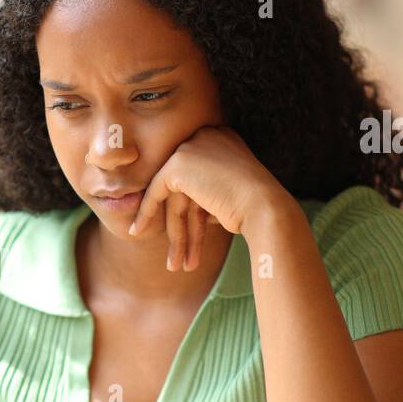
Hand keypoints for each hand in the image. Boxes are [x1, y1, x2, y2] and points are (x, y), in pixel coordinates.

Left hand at [127, 125, 285, 270]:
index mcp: (221, 138)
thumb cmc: (255, 208)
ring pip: (174, 196)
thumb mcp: (227, 195)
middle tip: (178, 258)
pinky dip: (146, 212)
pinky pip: (156, 191)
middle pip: (185, 188)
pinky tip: (137, 231)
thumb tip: (182, 210)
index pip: (197, 176)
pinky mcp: (179, 164)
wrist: (266, 207)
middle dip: (182, 226)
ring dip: (176, 233)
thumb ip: (205, 194)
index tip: (182, 232)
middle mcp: (206, 136)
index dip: (188, 210)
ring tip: (175, 265)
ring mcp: (192, 147)